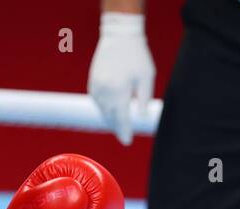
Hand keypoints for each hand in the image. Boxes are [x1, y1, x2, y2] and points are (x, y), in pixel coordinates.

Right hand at [88, 12, 154, 145]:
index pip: (121, 118)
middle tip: (124, 135)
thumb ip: (144, 99)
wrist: (119, 35)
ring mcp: (97, 86)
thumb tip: (140, 117)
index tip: (127, 142)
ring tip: (117, 124)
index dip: (124, 132)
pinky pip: (96, 101)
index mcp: (119, 91)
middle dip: (117, 127)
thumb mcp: (147, 77)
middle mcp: (105, 91)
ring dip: (109, 119)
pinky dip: (103, 108)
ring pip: (102, 110)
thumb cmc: (137, 55)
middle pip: (110, 117)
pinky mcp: (92, 81)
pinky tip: (109, 110)